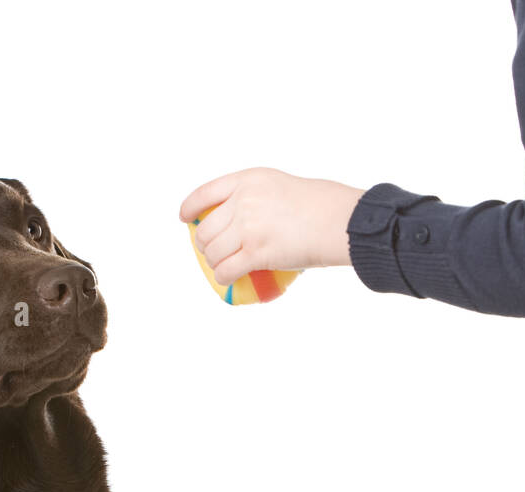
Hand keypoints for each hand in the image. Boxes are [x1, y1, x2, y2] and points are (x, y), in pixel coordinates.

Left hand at [179, 168, 365, 284]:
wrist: (339, 220)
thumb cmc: (320, 205)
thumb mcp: (281, 185)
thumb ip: (257, 197)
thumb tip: (239, 220)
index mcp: (249, 180)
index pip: (206, 192)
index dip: (190, 207)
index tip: (185, 218)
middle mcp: (244, 201)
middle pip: (206, 229)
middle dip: (204, 244)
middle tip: (212, 251)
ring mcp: (249, 227)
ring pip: (212, 251)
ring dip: (213, 262)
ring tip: (222, 266)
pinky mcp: (257, 253)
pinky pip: (226, 270)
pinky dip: (222, 277)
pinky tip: (226, 279)